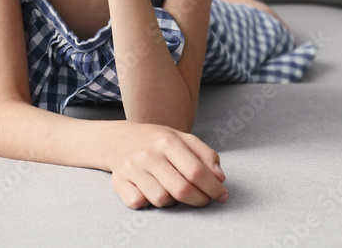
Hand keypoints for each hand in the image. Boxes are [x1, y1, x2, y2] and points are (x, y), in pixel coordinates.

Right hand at [107, 122, 227, 208]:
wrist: (119, 138)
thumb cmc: (157, 141)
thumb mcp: (183, 138)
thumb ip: (206, 155)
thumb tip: (219, 177)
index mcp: (167, 141)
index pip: (196, 171)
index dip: (213, 187)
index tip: (222, 195)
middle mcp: (149, 154)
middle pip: (181, 189)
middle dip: (199, 199)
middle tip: (205, 199)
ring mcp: (132, 168)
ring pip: (161, 200)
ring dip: (173, 201)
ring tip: (173, 190)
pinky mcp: (119, 181)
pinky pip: (139, 203)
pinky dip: (148, 201)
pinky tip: (151, 190)